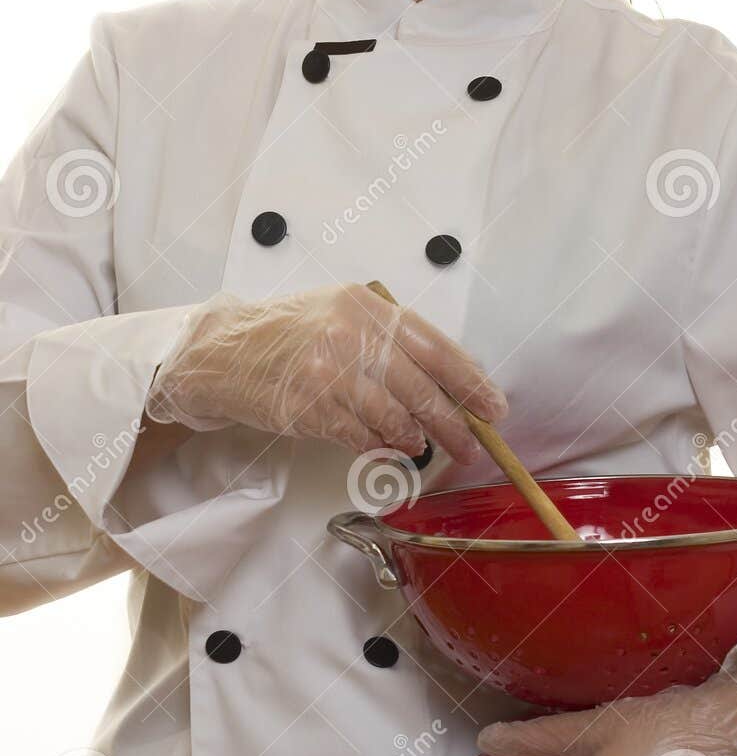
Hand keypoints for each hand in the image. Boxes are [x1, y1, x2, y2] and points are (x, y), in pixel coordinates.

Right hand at [144, 283, 508, 463]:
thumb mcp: (343, 313)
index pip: (436, 348)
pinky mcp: (311, 407)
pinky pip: (361, 437)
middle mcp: (352, 335)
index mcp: (368, 307)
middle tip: (470, 446)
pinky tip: (385, 449)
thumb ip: (392, 339)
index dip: (471, 382)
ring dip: (414, 439)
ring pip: (394, 418)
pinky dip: (378, 447)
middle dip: (453, 424)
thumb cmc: (290, 334)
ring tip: (420, 446)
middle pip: (422, 390)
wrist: (224, 352)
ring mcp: (330, 372)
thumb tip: (450, 381)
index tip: (493, 407)